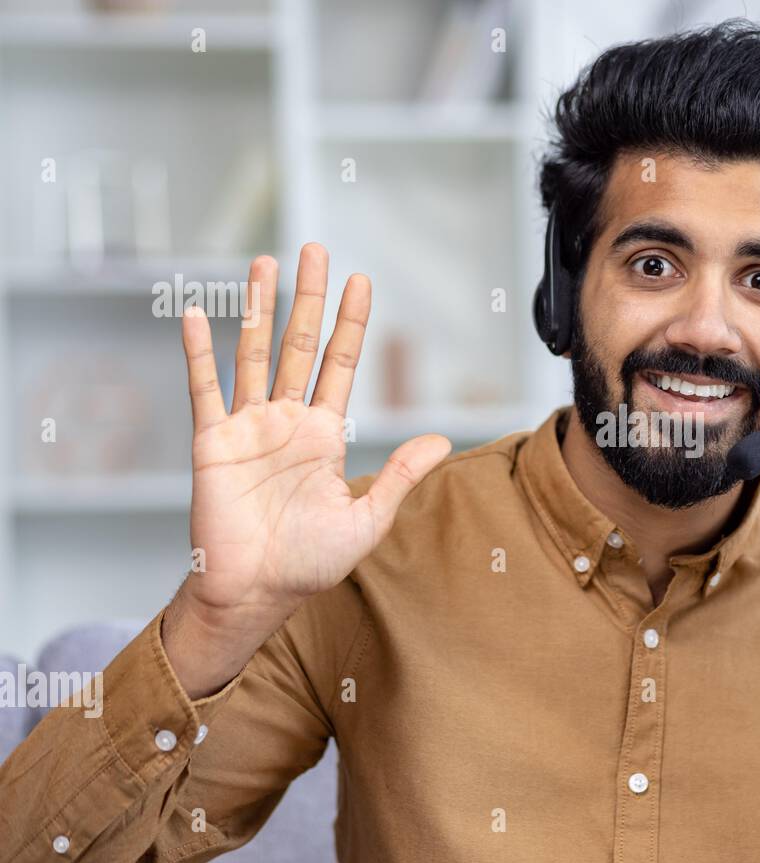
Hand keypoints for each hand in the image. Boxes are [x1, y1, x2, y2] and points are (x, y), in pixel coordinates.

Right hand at [166, 244, 450, 694]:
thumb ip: (400, 475)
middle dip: (309, 297)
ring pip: (253, 353)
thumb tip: (443, 440)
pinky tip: (194, 314)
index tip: (361, 281)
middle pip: (300, 344)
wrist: (255, 593)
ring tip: (263, 262)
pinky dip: (198, 352)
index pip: (341, 365)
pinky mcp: (212, 443)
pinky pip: (204, 389)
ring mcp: (248, 427)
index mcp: (325, 434)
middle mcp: (287, 420)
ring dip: (256, 307)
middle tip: (316, 249)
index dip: (351, 323)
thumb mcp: (366, 519)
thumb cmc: (310, 563)